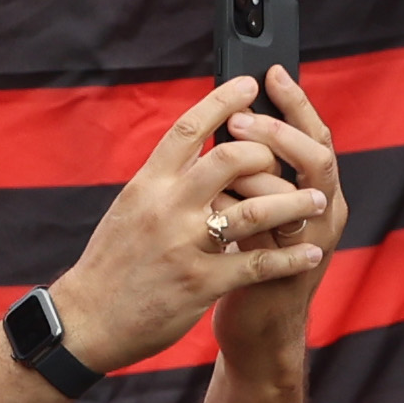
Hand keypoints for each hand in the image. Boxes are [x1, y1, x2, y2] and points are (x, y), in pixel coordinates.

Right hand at [49, 77, 328, 374]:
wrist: (87, 319)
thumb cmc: (111, 262)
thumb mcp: (130, 209)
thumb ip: (163, 182)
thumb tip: (196, 150)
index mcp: (147, 184)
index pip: (188, 128)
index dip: (223, 101)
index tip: (250, 83)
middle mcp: (166, 207)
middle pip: (231, 159)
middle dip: (269, 155)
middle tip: (287, 160)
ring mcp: (185, 245)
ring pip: (255, 210)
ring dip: (294, 203)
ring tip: (316, 200)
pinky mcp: (200, 283)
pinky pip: (256, 264)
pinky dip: (288, 258)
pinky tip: (309, 253)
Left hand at [210, 67, 344, 361]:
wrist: (257, 327)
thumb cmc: (246, 259)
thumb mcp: (248, 205)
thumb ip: (246, 169)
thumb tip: (223, 118)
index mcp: (316, 189)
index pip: (314, 133)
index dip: (296, 101)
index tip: (270, 69)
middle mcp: (326, 211)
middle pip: (319, 155)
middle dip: (279, 131)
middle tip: (240, 116)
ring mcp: (314, 242)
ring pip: (303, 192)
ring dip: (263, 168)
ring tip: (227, 150)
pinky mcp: (291, 271)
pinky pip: (276, 234)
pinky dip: (246, 212)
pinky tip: (219, 200)